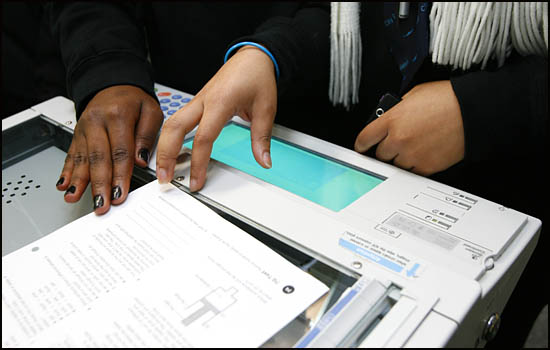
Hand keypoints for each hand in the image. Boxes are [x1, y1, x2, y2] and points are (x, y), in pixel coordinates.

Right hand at [56, 85, 162, 213]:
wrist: (113, 84)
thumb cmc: (134, 101)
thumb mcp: (151, 111)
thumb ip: (148, 135)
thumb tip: (142, 160)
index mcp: (118, 116)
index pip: (120, 151)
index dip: (120, 175)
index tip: (120, 193)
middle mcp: (97, 122)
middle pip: (98, 158)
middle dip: (99, 184)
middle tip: (101, 203)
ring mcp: (84, 129)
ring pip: (81, 158)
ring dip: (78, 181)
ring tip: (75, 197)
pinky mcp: (77, 134)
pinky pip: (71, 154)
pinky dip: (66, 171)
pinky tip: (64, 185)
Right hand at [156, 45, 276, 190]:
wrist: (252, 57)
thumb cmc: (257, 76)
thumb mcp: (266, 108)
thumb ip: (262, 138)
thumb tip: (264, 161)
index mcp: (220, 102)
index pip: (203, 138)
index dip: (197, 163)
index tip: (196, 181)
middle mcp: (203, 100)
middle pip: (174, 129)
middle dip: (166, 155)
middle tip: (166, 178)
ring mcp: (197, 101)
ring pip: (170, 123)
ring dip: (164, 147)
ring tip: (164, 169)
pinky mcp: (197, 102)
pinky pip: (177, 119)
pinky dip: (170, 137)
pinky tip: (171, 150)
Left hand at [354, 80, 464, 175]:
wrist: (473, 112)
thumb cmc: (448, 99)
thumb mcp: (414, 95)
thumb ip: (397, 109)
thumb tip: (390, 117)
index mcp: (392, 119)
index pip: (364, 138)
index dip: (362, 144)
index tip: (363, 147)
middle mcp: (399, 139)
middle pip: (380, 155)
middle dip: (385, 149)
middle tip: (396, 142)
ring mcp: (412, 155)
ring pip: (395, 165)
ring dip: (400, 158)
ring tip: (415, 145)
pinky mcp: (426, 166)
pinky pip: (412, 172)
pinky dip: (415, 165)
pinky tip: (423, 153)